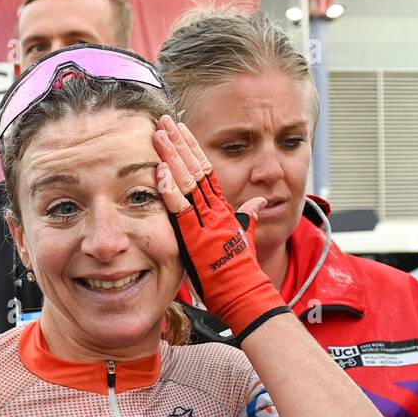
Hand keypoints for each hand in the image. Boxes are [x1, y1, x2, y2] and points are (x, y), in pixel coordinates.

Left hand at [152, 115, 281, 341]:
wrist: (245, 295)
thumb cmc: (241, 274)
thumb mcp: (245, 240)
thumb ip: (247, 218)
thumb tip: (257, 201)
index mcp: (225, 211)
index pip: (207, 173)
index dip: (193, 150)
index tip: (181, 131)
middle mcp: (217, 212)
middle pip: (197, 170)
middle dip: (180, 144)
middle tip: (165, 122)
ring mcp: (207, 224)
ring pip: (188, 183)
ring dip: (172, 157)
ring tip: (160, 134)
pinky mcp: (197, 238)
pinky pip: (181, 210)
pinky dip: (170, 190)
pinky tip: (160, 171)